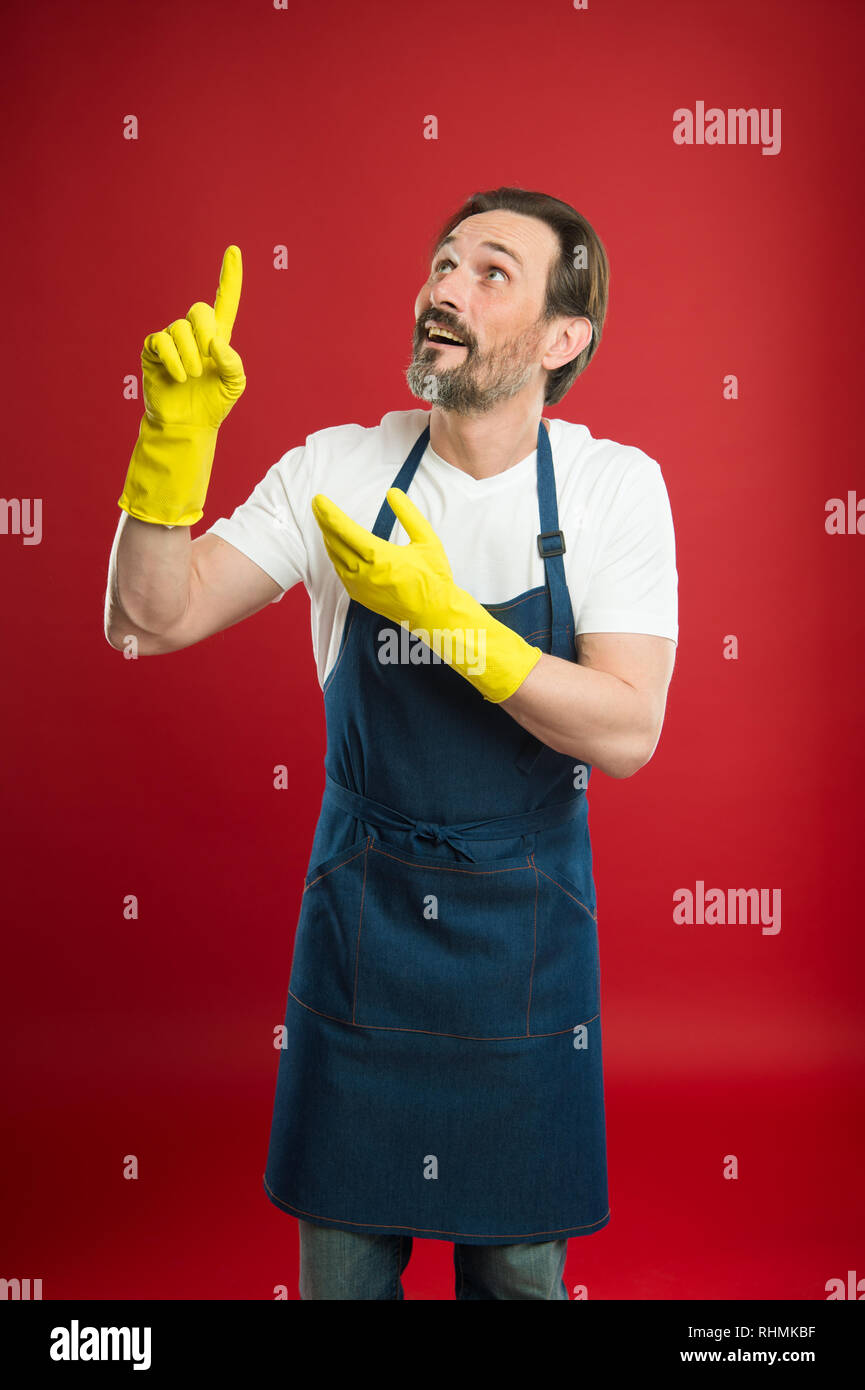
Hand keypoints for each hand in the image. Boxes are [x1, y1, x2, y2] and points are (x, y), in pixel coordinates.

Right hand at [140, 245, 245, 429]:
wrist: (186, 424)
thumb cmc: (212, 403)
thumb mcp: (233, 384)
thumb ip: (233, 363)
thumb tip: (216, 343)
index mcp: (218, 337)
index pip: (225, 301)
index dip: (229, 278)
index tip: (234, 251)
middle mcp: (194, 333)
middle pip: (199, 310)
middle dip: (205, 332)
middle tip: (206, 359)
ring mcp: (172, 340)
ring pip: (180, 328)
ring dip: (190, 355)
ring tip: (192, 377)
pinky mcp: (153, 350)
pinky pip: (162, 342)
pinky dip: (173, 359)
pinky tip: (178, 377)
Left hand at [312, 486, 542, 702]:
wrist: (434, 613)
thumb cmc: (434, 577)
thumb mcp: (427, 540)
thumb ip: (409, 514)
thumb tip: (393, 492)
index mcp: (380, 557)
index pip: (345, 530)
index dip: (329, 513)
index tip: (319, 500)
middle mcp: (364, 573)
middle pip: (334, 542)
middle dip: (324, 521)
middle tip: (317, 505)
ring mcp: (360, 586)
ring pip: (335, 557)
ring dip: (328, 538)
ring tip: (325, 523)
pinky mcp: (360, 596)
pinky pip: (340, 572)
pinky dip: (335, 556)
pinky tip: (336, 548)